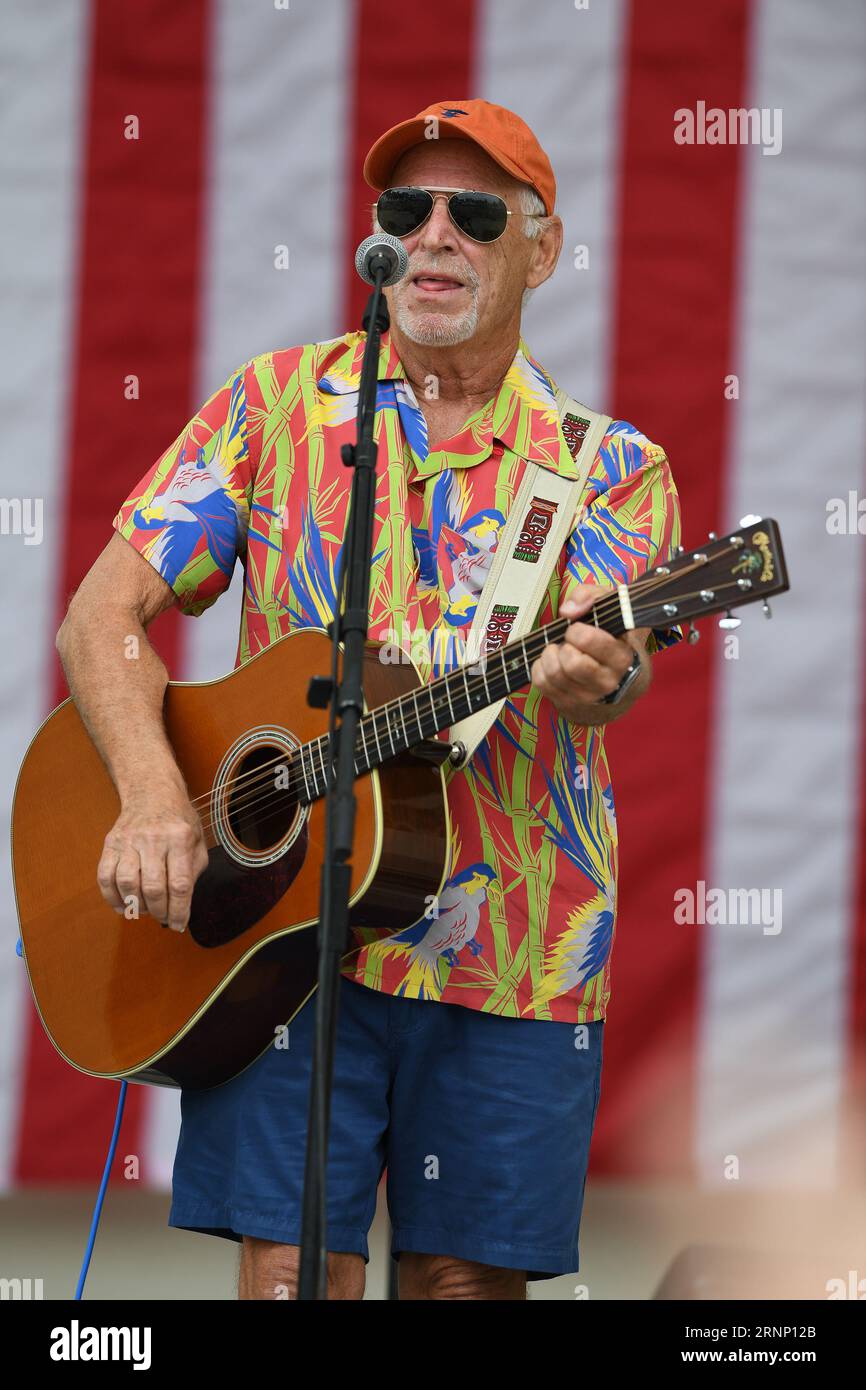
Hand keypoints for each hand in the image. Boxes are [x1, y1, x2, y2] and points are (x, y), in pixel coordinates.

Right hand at [97, 788, 208, 931]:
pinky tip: (122, 905)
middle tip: (163, 917)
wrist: (151, 791)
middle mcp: (153, 838)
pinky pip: (105, 876)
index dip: (179, 910)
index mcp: (180, 838)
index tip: (179, 925)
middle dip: (159, 911)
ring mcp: (129, 840)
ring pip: (127, 883)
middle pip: (153, 887)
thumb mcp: (197, 841)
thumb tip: (181, 906)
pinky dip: (111, 897)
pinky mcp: (111, 843)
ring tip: (145, 909)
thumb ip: (192, 871)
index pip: (179, 884)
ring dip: (136, 905)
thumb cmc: (178, 820)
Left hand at [531, 584, 641, 715]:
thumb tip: (567, 611)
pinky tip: (553, 662)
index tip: (578, 629)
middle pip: (570, 663)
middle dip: (563, 646)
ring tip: (560, 650)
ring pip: (553, 674)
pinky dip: (540, 667)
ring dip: (550, 655)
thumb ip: (591, 596)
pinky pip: (542, 684)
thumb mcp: (611, 608)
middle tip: (569, 642)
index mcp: (622, 658)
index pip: (587, 641)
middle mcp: (607, 683)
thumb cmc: (613, 638)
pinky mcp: (569, 706)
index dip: (576, 631)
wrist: (624, 680)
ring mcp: (587, 698)